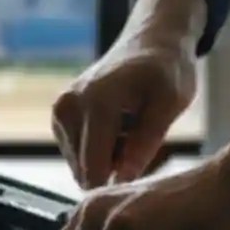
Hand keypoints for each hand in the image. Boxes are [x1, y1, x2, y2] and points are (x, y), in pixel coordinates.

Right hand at [53, 0, 205, 188]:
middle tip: (147, 153)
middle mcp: (68, 107)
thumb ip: (145, 142)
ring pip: (81, 165)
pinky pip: (77, 153)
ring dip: (109, 163)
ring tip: (135, 139)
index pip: (94, 167)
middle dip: (115, 172)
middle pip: (86, 170)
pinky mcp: (58, 116)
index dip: (117, 187)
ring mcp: (59, 111)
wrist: (149, 41)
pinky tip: (120, 133)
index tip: (144, 186)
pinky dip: (100, 152)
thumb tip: (122, 180)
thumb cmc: (166, 70)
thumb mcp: (170, 103)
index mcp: (97, 103)